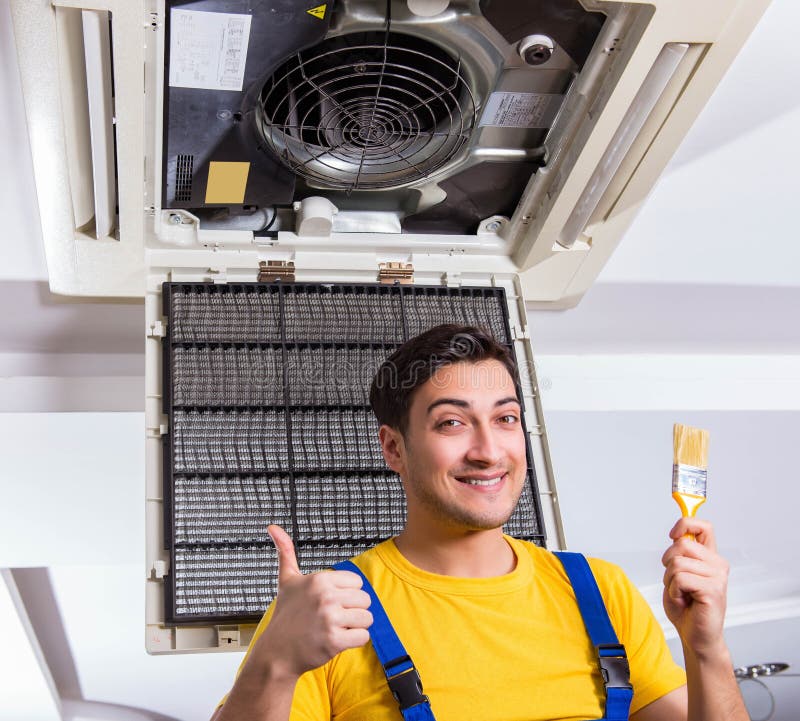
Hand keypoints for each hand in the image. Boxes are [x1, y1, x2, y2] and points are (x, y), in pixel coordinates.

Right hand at [257, 525, 372, 678]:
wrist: (276, 652)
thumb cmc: (286, 616)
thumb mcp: (287, 580)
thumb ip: (286, 551)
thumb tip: (273, 527)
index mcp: (319, 579)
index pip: (358, 583)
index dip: (347, 595)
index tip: (329, 603)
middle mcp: (325, 596)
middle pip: (365, 600)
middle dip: (353, 611)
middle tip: (332, 619)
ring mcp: (330, 619)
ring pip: (367, 618)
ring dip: (354, 627)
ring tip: (334, 629)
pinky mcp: (334, 640)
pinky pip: (363, 636)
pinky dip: (354, 641)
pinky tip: (336, 640)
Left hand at [661, 518, 729, 659]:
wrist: (696, 636)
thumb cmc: (686, 607)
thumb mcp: (677, 573)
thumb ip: (679, 554)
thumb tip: (677, 535)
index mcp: (709, 558)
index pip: (704, 526)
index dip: (685, 524)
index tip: (673, 534)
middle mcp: (717, 564)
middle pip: (681, 544)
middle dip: (668, 563)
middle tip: (676, 582)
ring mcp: (717, 577)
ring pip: (677, 563)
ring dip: (670, 581)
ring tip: (681, 594)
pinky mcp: (713, 590)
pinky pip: (680, 578)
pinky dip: (674, 591)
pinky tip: (684, 600)